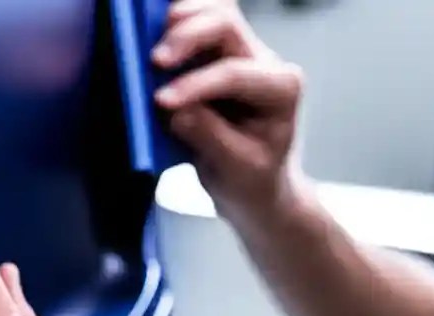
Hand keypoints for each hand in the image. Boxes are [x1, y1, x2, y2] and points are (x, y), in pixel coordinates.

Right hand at [153, 0, 304, 217]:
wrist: (255, 180)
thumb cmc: (251, 178)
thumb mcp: (235, 169)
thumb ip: (209, 137)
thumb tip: (176, 112)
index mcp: (280, 89)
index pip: (235, 74)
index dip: (196, 84)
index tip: (161, 102)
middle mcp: (266, 61)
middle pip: (227, 25)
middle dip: (188, 37)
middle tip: (154, 61)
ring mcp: (242, 52)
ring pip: (216, 12)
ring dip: (182, 21)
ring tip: (153, 42)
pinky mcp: (218, 53)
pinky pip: (200, 22)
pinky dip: (178, 23)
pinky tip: (154, 30)